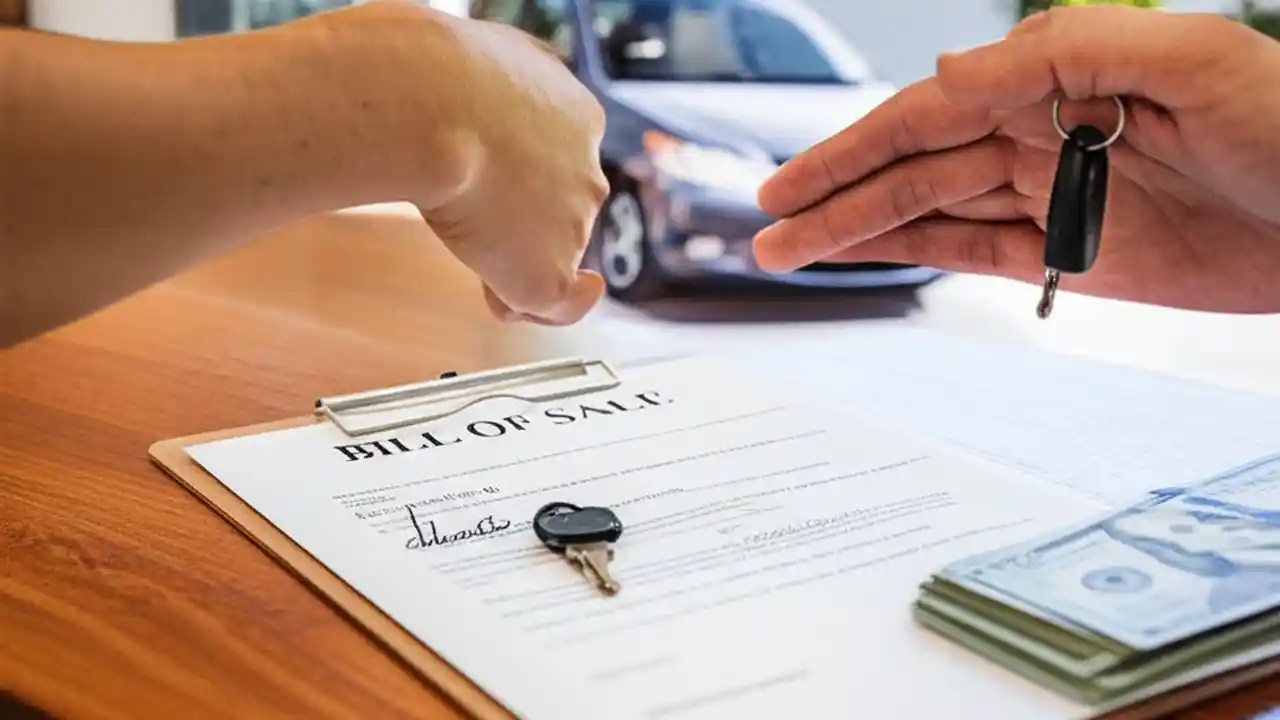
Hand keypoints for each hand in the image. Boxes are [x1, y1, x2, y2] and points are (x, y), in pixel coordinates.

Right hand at [332, 2, 608, 324]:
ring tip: (459, 231)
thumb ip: (486, 91)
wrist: (430, 106)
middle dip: (519, 218)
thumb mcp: (475, 61)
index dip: (522, 176)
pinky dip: (531, 305)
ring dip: (507, 254)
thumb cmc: (432, 75)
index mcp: (575, 114)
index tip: (487, 176)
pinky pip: (558, 304)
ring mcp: (575, 222)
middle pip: (557, 208)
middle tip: (468, 211)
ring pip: (548, 252)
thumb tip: (465, 107)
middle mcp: (586, 167)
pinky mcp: (551, 269)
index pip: (559, 159)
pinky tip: (502, 298)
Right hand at [753, 6, 1279, 313]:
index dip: (850, 150)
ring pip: (931, 215)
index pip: (925, 116)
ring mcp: (1056, 197)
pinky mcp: (1079, 257)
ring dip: (860, 233)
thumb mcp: (1186, 58)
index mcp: (1054, 82)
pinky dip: (921, 256)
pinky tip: (873, 259)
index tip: (789, 181)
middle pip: (911, 171)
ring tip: (793, 252)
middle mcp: (1041, 135)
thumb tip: (950, 71)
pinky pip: (979, 254)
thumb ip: (1061, 55)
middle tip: (768, 228)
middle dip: (834, 199)